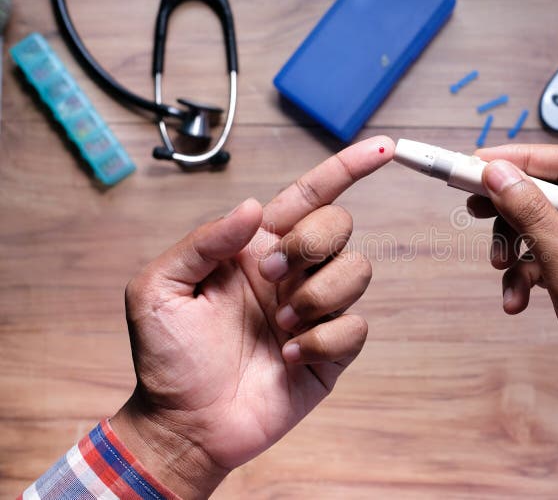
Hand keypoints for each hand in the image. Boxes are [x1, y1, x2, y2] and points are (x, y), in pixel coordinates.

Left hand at [112, 136, 394, 498]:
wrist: (185, 424)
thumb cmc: (167, 356)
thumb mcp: (158, 288)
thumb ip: (204, 240)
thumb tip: (252, 207)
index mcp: (258, 247)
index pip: (312, 195)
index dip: (348, 167)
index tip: (384, 148)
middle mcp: (294, 271)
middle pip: (340, 226)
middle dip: (311, 245)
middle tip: (272, 279)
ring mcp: (315, 310)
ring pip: (357, 272)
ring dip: (317, 298)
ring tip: (280, 328)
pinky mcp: (332, 351)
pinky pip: (356, 328)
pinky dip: (322, 341)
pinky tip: (289, 357)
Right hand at [467, 144, 557, 434]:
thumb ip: (533, 217)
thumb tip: (499, 173)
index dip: (522, 160)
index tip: (477, 162)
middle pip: (557, 193)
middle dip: (514, 210)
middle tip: (474, 207)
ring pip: (549, 225)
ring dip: (518, 247)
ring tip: (500, 270)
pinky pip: (553, 254)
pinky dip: (529, 273)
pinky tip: (517, 300)